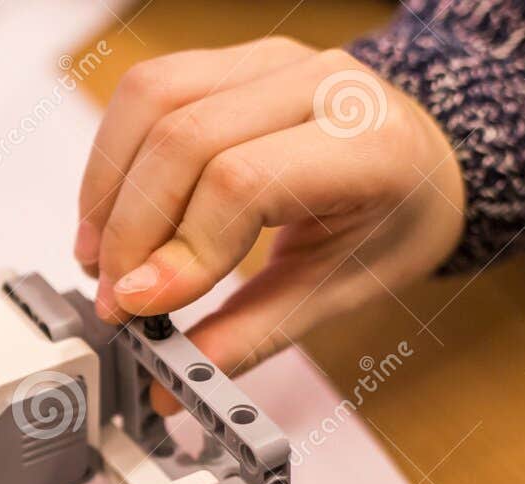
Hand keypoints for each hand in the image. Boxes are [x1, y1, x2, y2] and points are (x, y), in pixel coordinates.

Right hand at [76, 38, 463, 379]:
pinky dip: (112, 158)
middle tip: (115, 300)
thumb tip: (177, 383)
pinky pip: (146, 92)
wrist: (424, 157)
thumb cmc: (392, 219)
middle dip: (130, 230)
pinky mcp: (229, 60)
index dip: (178, 250)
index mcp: (365, 142)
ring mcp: (268, 59)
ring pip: (150, 101)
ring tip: (99, 257)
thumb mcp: (336, 291)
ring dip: (106, 188)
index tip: (141, 309)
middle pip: (182, 139)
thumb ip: (253, 333)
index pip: (240, 182)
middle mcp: (317, 82)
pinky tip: (110, 214)